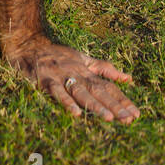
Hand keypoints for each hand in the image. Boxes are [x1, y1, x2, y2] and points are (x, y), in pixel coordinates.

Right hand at [4, 36, 138, 121]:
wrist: (28, 45)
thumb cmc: (57, 55)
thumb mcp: (82, 58)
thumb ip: (104, 68)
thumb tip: (128, 78)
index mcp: (86, 70)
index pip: (108, 86)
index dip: (122, 99)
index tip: (136, 113)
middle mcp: (77, 73)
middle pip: (99, 91)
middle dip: (115, 106)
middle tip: (129, 119)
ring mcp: (62, 76)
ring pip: (81, 92)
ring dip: (95, 106)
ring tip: (109, 118)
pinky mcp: (46, 80)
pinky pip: (58, 92)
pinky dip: (67, 102)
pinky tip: (76, 114)